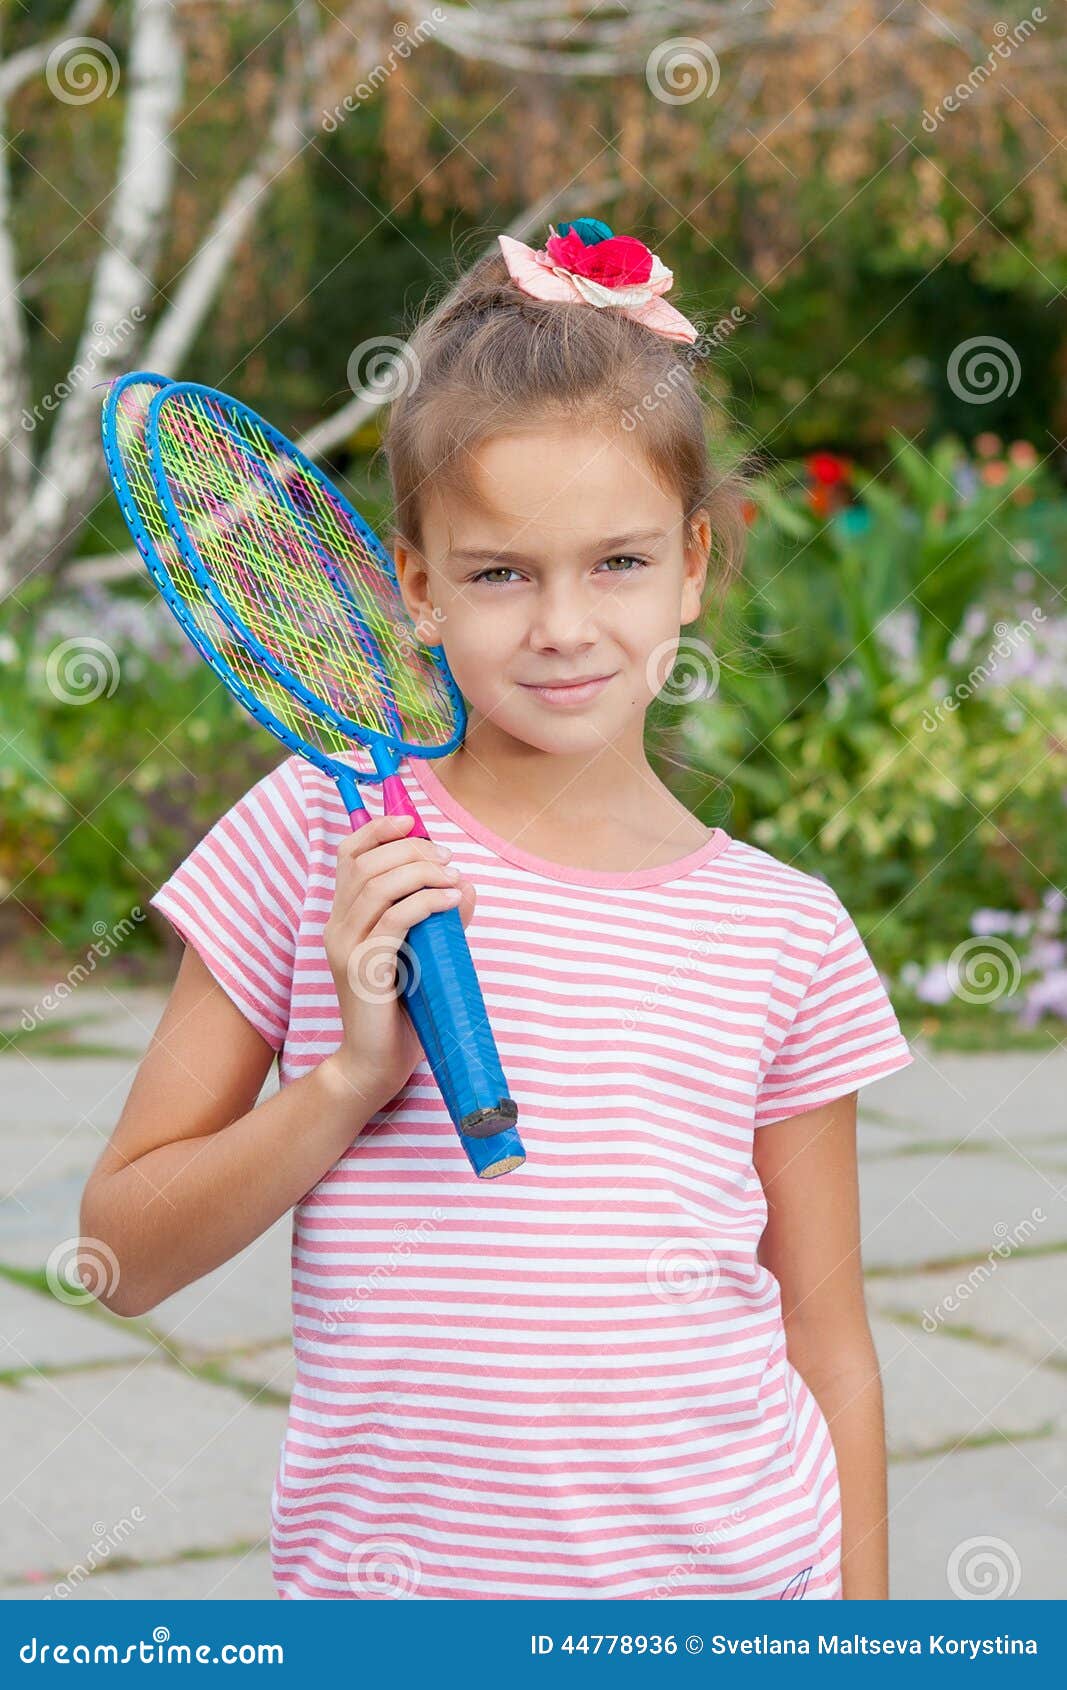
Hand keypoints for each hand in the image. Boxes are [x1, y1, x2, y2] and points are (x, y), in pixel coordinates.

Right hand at [321, 813, 476, 1117]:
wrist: (374, 1063)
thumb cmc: (400, 1010)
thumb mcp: (421, 954)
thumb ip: (437, 918)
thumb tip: (466, 883)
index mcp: (343, 918)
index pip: (348, 855)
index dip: (378, 829)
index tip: (413, 822)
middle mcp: (336, 926)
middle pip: (366, 863)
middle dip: (411, 850)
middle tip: (447, 859)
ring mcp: (345, 947)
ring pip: (378, 886)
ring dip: (421, 872)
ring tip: (452, 877)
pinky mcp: (363, 968)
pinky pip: (394, 920)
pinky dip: (425, 902)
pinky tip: (449, 900)